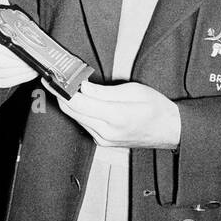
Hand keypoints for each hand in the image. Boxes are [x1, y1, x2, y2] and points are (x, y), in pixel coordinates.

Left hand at [46, 79, 180, 148]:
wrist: (170, 130)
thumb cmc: (157, 108)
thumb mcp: (133, 91)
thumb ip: (104, 92)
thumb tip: (82, 87)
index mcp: (115, 117)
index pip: (78, 103)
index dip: (61, 90)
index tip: (51, 78)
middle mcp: (106, 132)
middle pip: (72, 112)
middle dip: (59, 95)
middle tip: (50, 79)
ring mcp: (103, 139)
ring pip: (76, 119)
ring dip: (67, 103)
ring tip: (62, 86)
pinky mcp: (102, 142)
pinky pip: (84, 124)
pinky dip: (78, 111)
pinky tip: (77, 100)